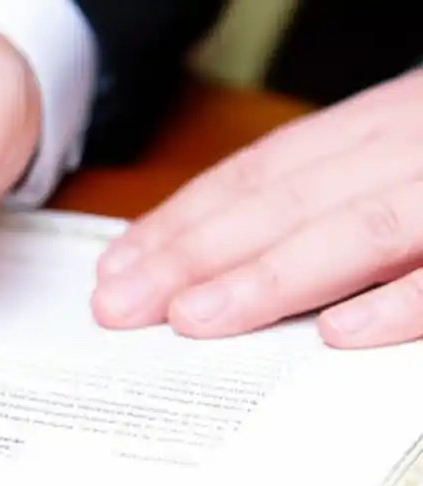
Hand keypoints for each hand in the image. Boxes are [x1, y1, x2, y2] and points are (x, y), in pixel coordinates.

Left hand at [92, 70, 422, 347]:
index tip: (117, 267)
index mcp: (374, 128)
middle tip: (121, 305)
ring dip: (268, 278)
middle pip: (287, 205)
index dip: (181, 221)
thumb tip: (219, 250)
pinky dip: (397, 302)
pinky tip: (338, 332)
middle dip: (194, 257)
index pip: (259, 175)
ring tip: (192, 318)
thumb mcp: (399, 146)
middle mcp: (406, 152)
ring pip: (357, 233)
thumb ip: (324, 188)